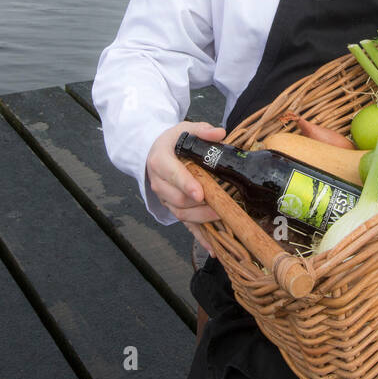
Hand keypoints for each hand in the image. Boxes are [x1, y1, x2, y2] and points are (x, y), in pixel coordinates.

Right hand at [146, 120, 226, 249]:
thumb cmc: (173, 141)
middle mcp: (159, 182)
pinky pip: (185, 225)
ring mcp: (165, 198)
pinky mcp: (172, 208)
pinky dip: (199, 237)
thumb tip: (220, 134)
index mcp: (160, 161)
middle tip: (222, 204)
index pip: (173, 174)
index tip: (200, 193)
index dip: (186, 185)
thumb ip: (202, 130)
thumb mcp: (184, 129)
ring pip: (181, 214)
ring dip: (202, 219)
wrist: (154, 151)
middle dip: (200, 205)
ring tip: (223, 217)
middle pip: (178, 199)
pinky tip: (213, 249)